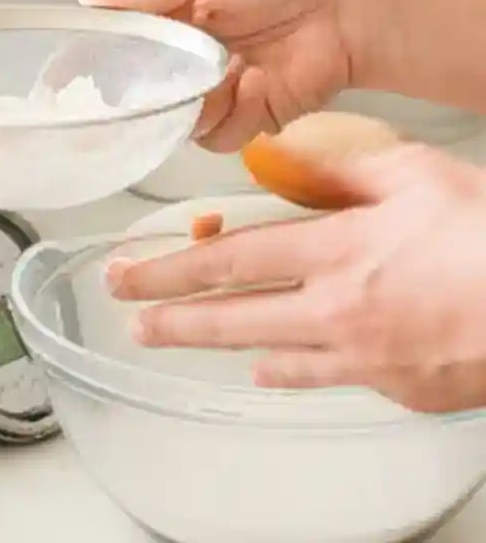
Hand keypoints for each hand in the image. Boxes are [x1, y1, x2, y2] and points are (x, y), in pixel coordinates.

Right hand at [74, 0, 360, 152]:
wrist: (343, 13)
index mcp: (166, 23)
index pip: (112, 51)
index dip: (84, 67)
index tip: (58, 80)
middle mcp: (181, 64)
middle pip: (135, 97)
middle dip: (139, 95)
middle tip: (155, 80)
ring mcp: (209, 95)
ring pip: (173, 122)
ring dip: (200, 97)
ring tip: (233, 66)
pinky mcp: (242, 121)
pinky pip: (215, 136)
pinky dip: (236, 111)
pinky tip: (258, 81)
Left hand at [106, 145, 485, 413]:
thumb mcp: (418, 176)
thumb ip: (348, 168)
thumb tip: (296, 159)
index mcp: (333, 250)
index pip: (227, 259)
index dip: (169, 267)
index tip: (128, 270)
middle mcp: (331, 307)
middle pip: (228, 314)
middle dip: (167, 314)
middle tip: (126, 314)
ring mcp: (356, 354)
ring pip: (262, 351)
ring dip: (209, 344)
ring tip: (166, 338)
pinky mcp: (388, 386)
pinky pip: (319, 378)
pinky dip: (285, 372)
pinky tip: (265, 370)